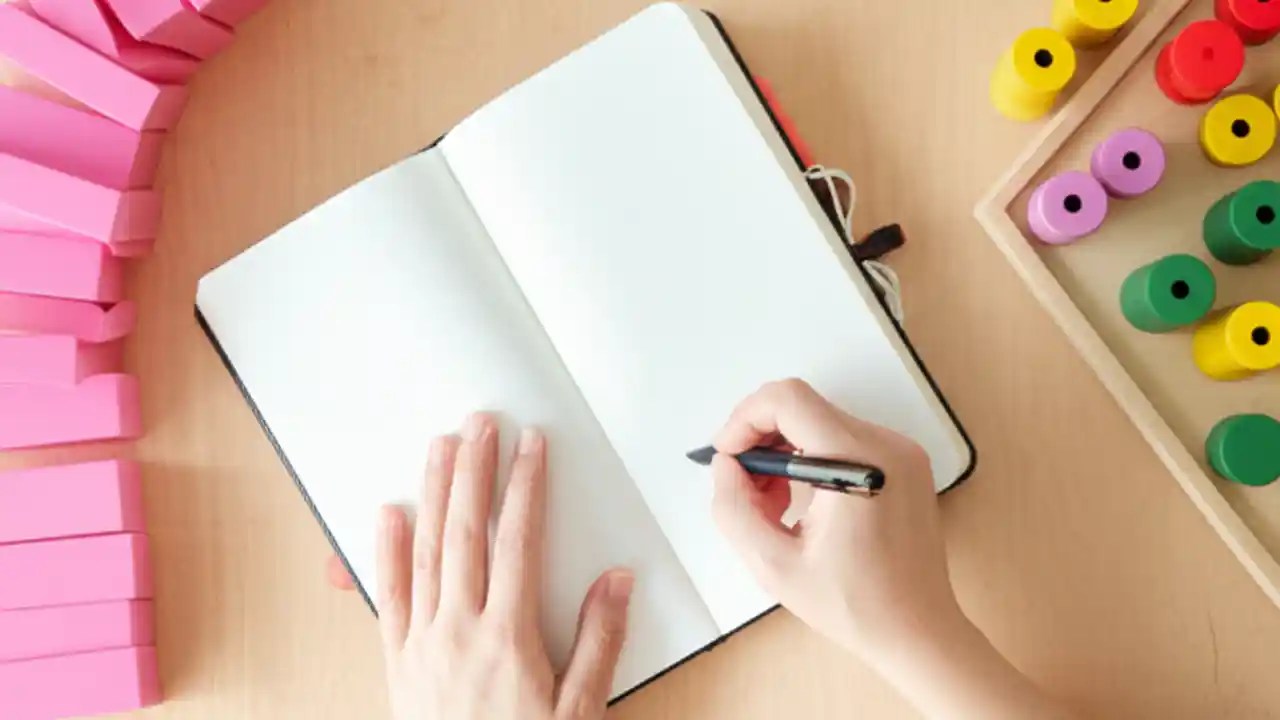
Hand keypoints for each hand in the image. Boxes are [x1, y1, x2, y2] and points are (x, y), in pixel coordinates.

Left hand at [375, 414, 633, 719]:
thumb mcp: (580, 711)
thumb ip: (599, 642)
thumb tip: (617, 581)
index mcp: (507, 636)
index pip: (517, 540)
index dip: (525, 486)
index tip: (531, 447)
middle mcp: (458, 629)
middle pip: (465, 532)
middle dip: (474, 471)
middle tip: (480, 425)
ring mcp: (422, 642)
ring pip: (425, 551)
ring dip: (432, 493)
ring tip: (439, 448)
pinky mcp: (396, 661)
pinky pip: (389, 595)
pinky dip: (386, 551)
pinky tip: (388, 515)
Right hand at [710, 379, 958, 659]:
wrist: (918, 632)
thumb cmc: (856, 607)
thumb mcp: (773, 565)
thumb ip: (734, 507)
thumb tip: (726, 465)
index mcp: (858, 462)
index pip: (787, 399)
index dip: (744, 418)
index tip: (728, 456)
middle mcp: (886, 445)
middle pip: (803, 408)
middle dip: (762, 442)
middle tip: (745, 490)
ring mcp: (901, 452)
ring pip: (820, 423)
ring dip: (785, 454)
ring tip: (774, 507)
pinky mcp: (904, 464)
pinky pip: (844, 441)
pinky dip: (812, 461)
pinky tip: (803, 505)